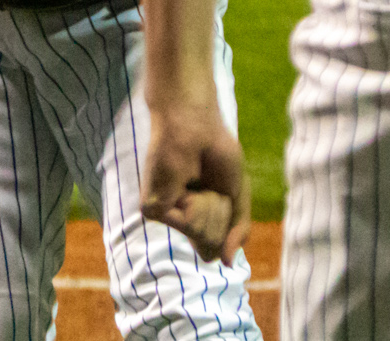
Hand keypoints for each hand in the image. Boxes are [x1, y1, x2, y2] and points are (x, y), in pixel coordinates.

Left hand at [142, 99, 250, 265]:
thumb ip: (236, 232)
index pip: (215, 253)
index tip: (224, 195)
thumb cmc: (216, 154)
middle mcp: (177, 221)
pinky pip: (187, 224)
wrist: (197, 124)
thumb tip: (225, 264)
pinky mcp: (152, 207)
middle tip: (210, 184)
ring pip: (200, 236)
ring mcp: (164, 215)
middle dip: (221, 214)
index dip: (229, 226)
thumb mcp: (237, 196)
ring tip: (197, 179)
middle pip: (211, 246)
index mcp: (196, 221)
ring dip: (212, 206)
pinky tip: (186, 181)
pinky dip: (197, 203)